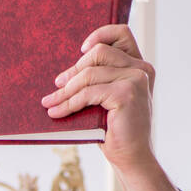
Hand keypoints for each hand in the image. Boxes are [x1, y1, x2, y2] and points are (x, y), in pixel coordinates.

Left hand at [39, 24, 182, 190]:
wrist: (130, 156)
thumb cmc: (113, 130)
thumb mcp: (104, 99)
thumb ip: (96, 81)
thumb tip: (62, 75)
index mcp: (138, 66)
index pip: (121, 33)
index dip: (99, 34)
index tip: (80, 50)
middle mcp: (141, 69)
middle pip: (99, 52)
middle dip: (72, 70)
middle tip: (56, 86)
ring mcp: (136, 80)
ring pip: (90, 73)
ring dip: (65, 90)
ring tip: (49, 102)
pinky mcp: (127, 93)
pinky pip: (88, 92)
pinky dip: (68, 103)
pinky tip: (56, 112)